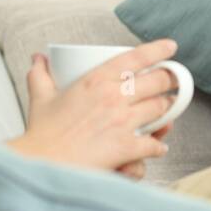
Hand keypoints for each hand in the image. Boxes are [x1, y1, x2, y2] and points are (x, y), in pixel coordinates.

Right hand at [12, 39, 180, 174]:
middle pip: (156, 82)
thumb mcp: (41, 97)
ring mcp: (123, 122)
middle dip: (169, 80)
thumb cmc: (42, 133)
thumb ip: (40, 74)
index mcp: (96, 80)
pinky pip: (153, 144)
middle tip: (172, 81)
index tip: (170, 47)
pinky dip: (158, 146)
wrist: (43, 164)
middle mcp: (114, 97)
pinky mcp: (127, 147)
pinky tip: (158, 146)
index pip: (135, 57)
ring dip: (166, 110)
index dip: (158, 49)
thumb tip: (38, 58)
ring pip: (160, 109)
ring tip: (167, 110)